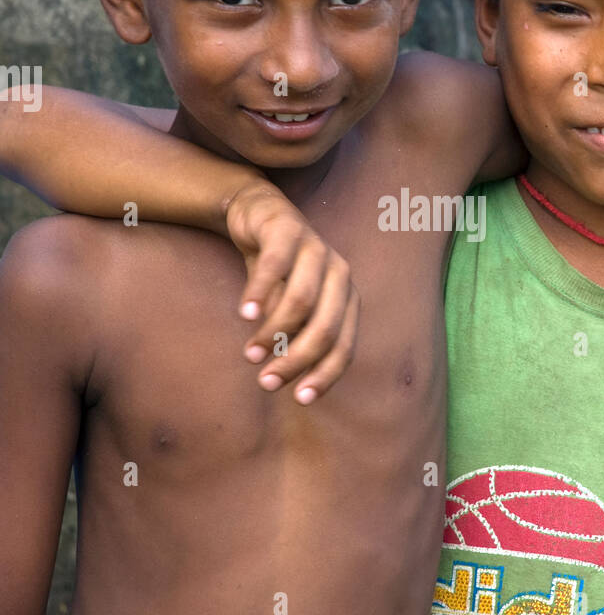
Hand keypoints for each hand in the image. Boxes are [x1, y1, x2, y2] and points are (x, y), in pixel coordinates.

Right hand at [225, 181, 358, 401]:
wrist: (258, 215)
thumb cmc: (279, 272)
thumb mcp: (288, 307)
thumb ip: (293, 336)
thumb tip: (284, 377)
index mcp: (347, 297)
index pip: (345, 346)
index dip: (325, 375)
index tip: (300, 399)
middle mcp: (340, 273)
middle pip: (325, 328)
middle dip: (295, 360)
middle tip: (265, 381)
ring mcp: (316, 248)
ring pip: (300, 302)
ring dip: (273, 333)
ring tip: (249, 354)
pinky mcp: (287, 230)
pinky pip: (274, 267)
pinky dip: (259, 293)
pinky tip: (244, 315)